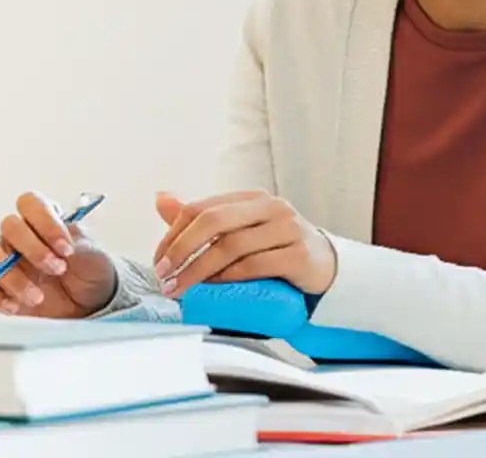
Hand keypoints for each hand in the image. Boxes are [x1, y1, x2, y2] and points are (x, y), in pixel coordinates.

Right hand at [0, 191, 117, 317]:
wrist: (92, 302)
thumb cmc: (91, 269)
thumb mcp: (94, 255)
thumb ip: (79, 245)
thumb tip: (63, 246)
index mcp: (44, 220)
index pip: (30, 204)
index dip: (44, 222)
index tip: (65, 247)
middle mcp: (22, 237)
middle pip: (9, 227)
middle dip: (33, 249)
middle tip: (57, 269)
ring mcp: (9, 262)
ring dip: (12, 276)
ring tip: (38, 296)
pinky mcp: (2, 289)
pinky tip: (15, 306)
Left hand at [150, 190, 335, 298]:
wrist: (326, 267)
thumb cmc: (276, 248)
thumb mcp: (240, 229)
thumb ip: (201, 218)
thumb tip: (161, 199)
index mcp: (251, 197)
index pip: (201, 208)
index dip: (173, 234)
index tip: (158, 261)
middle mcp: (270, 207)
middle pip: (214, 221)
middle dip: (181, 249)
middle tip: (164, 275)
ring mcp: (287, 229)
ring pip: (232, 245)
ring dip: (199, 269)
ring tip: (181, 288)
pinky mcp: (298, 255)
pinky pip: (255, 265)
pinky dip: (228, 277)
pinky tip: (213, 287)